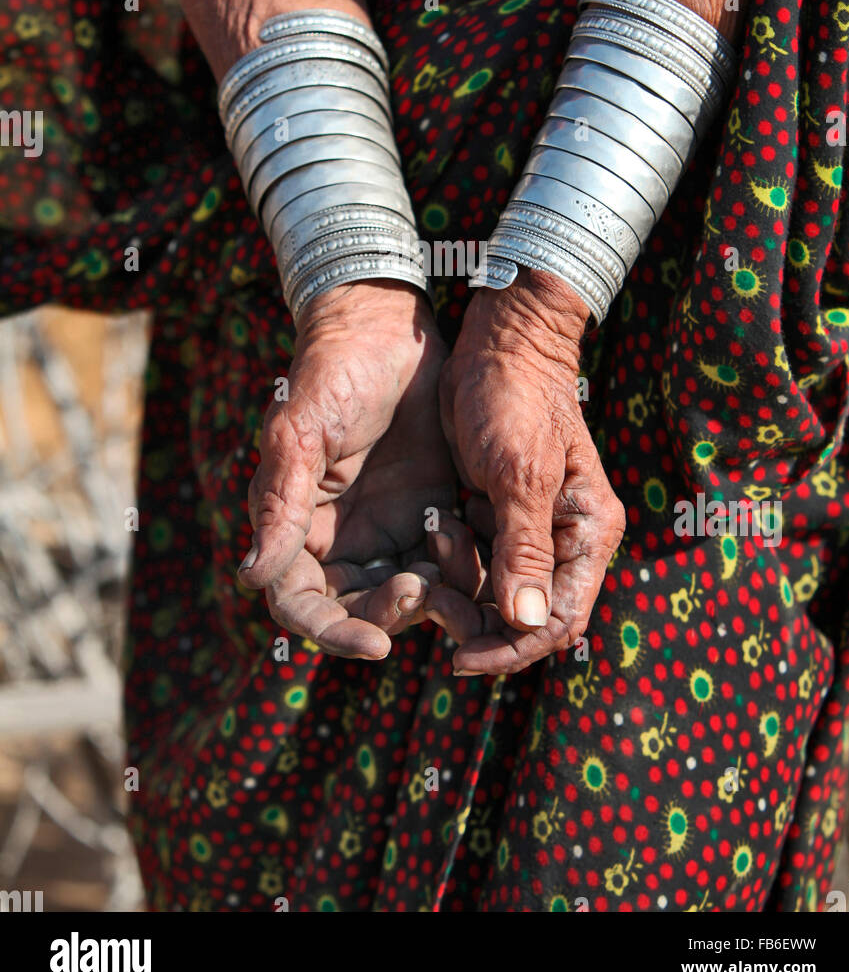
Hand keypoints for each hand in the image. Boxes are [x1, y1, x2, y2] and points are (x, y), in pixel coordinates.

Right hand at [241, 281, 454, 658]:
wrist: (388, 327)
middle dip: (392, 614)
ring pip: (410, 594)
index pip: (303, 605)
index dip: (334, 633)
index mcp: (297, 529)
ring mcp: (389, 530)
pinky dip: (463, 567)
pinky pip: (450, 562)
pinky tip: (474, 540)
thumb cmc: (330, 373)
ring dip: (435, 600)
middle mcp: (342, 540)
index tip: (376, 643)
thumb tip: (251, 576)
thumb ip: (280, 503)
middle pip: (361, 609)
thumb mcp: (300, 433)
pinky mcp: (433, 513)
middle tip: (423, 590)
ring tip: (459, 576)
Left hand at [432, 269, 624, 674]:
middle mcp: (566, 537)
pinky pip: (477, 557)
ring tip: (436, 539)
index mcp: (587, 533)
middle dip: (478, 617)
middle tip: (430, 599)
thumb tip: (527, 624)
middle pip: (525, 614)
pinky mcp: (500, 510)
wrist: (499, 340)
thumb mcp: (518, 473)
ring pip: (495, 590)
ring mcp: (533, 525)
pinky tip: (438, 524)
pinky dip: (454, 554)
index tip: (459, 655)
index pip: (557, 620)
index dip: (511, 648)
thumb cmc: (516, 397)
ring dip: (461, 582)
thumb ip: (523, 549)